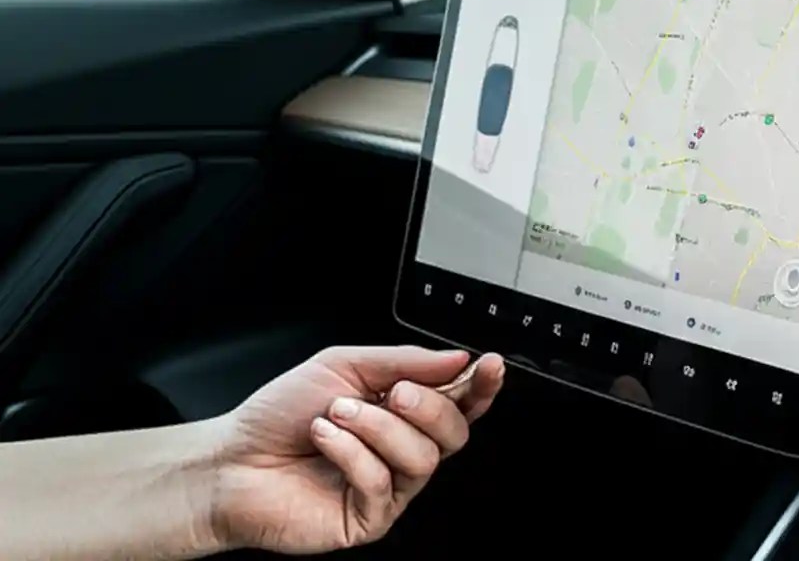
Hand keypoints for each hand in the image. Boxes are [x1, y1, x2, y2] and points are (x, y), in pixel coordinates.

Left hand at [210, 345, 503, 553]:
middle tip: (391, 393)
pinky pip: (383, 482)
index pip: (459, 401)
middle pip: (454, 433)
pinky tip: (325, 440)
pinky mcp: (369, 519)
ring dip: (376, 427)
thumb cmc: (278, 415)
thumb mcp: (342, 366)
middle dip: (426, 406)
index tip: (489, 365)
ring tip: (336, 415)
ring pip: (422, 457)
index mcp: (402, 412)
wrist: (230, 459)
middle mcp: (400, 450)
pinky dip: (351, 453)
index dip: (481, 385)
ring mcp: (389, 487)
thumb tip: (456, 359)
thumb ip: (403, 361)